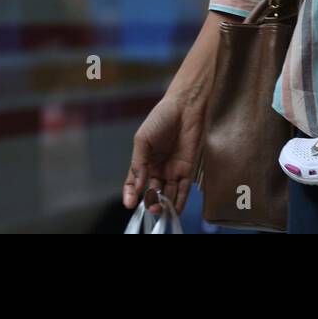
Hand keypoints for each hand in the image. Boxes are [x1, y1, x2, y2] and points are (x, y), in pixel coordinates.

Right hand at [123, 80, 208, 214]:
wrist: (184, 106)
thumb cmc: (160, 118)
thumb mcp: (143, 140)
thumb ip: (139, 163)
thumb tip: (138, 186)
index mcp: (144, 161)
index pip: (134, 183)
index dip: (131, 194)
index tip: (129, 204)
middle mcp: (158, 168)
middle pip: (152, 191)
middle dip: (151, 202)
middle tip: (151, 207)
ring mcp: (173, 169)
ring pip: (168, 193)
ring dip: (165, 205)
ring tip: (162, 212)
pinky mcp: (188, 168)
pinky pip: (184, 189)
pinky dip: (181, 201)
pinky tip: (176, 211)